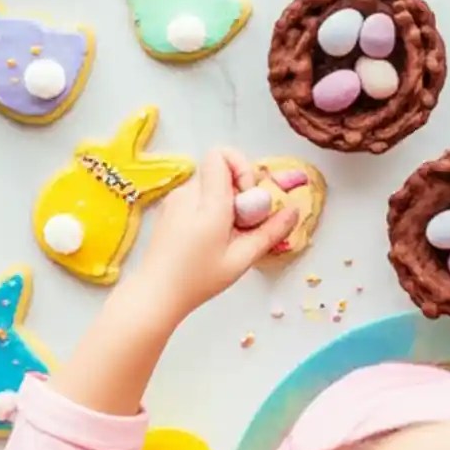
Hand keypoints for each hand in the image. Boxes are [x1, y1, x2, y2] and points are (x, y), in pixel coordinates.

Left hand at [135, 147, 298, 321]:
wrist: (155, 294)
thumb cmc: (197, 280)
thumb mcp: (241, 259)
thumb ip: (271, 231)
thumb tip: (294, 210)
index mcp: (207, 204)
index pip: (220, 155)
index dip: (241, 167)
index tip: (249, 196)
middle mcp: (188, 194)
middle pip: (219, 167)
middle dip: (238, 186)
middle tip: (242, 220)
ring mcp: (175, 199)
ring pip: (209, 181)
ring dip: (224, 198)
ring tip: (227, 232)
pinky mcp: (169, 207)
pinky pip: (197, 193)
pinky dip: (210, 206)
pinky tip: (210, 235)